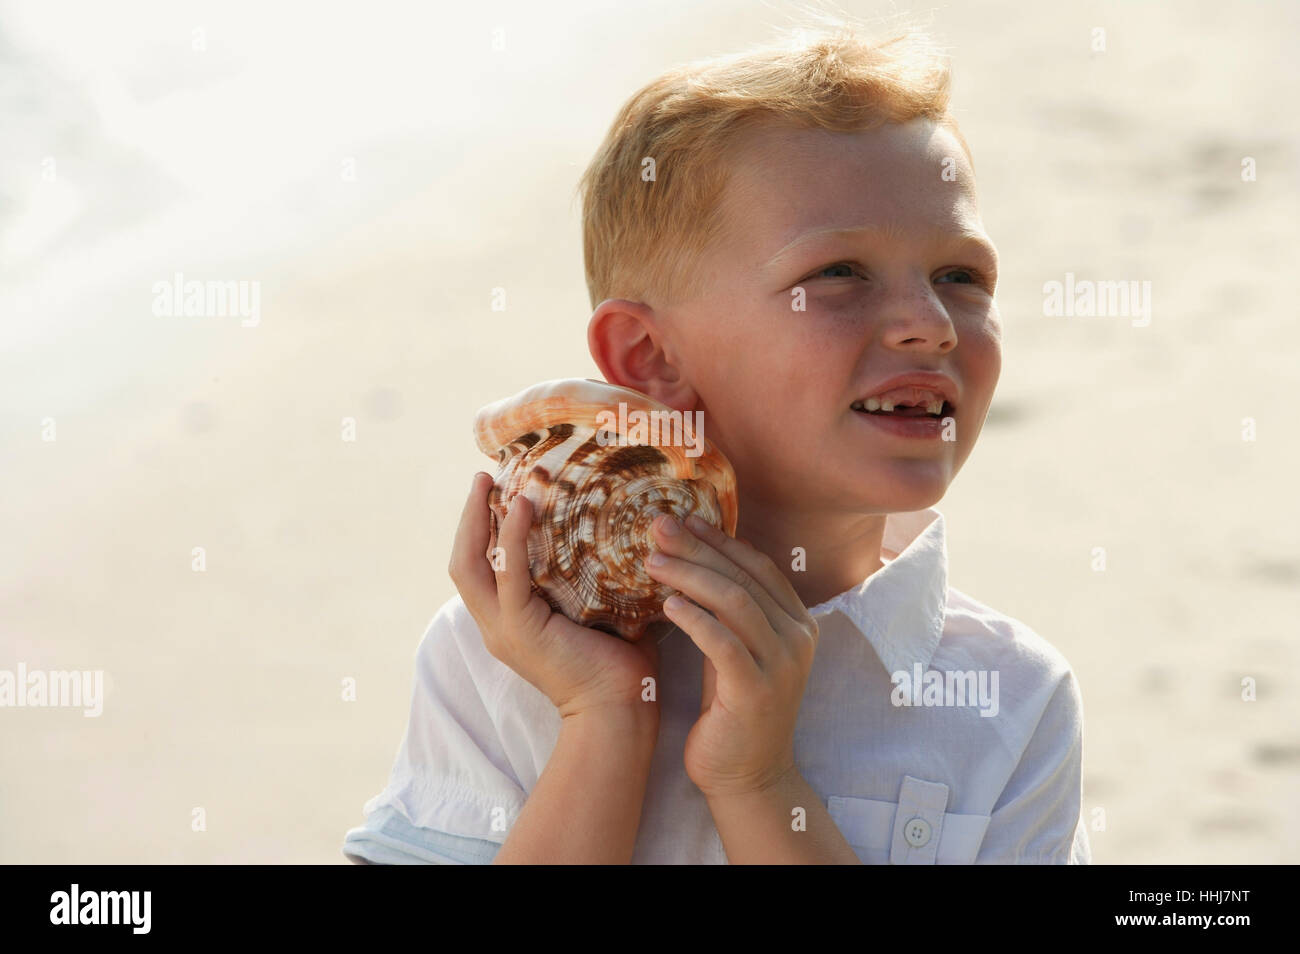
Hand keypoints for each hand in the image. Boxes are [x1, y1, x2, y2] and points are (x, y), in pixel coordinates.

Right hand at [449, 472, 660, 721]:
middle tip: (484, 476)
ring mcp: (503, 629)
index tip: (495, 490)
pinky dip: (510, 538)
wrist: (621, 710)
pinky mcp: (520, 630)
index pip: (480, 566)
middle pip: (462, 561)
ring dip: (477, 518)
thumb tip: (619, 530)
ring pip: (470, 565)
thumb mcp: (599, 609)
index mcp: (510, 621)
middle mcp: (496, 625)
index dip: (480, 528)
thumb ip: (593, 575)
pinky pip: (508, 575)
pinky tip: (520, 506)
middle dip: (469, 516)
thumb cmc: (622, 663)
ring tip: (490, 481)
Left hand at [643, 513, 818, 797]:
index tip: (683, 518)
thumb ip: (727, 610)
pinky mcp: (756, 690)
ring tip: (651, 561)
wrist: (747, 776)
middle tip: (657, 526)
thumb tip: (689, 557)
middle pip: (743, 577)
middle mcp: (797, 637)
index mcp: (797, 622)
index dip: (720, 539)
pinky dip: (695, 619)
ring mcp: (781, 664)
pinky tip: (667, 605)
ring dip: (689, 576)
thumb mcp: (735, 649)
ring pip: (735, 602)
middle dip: (697, 547)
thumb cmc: (733, 708)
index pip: (758, 565)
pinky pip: (723, 643)